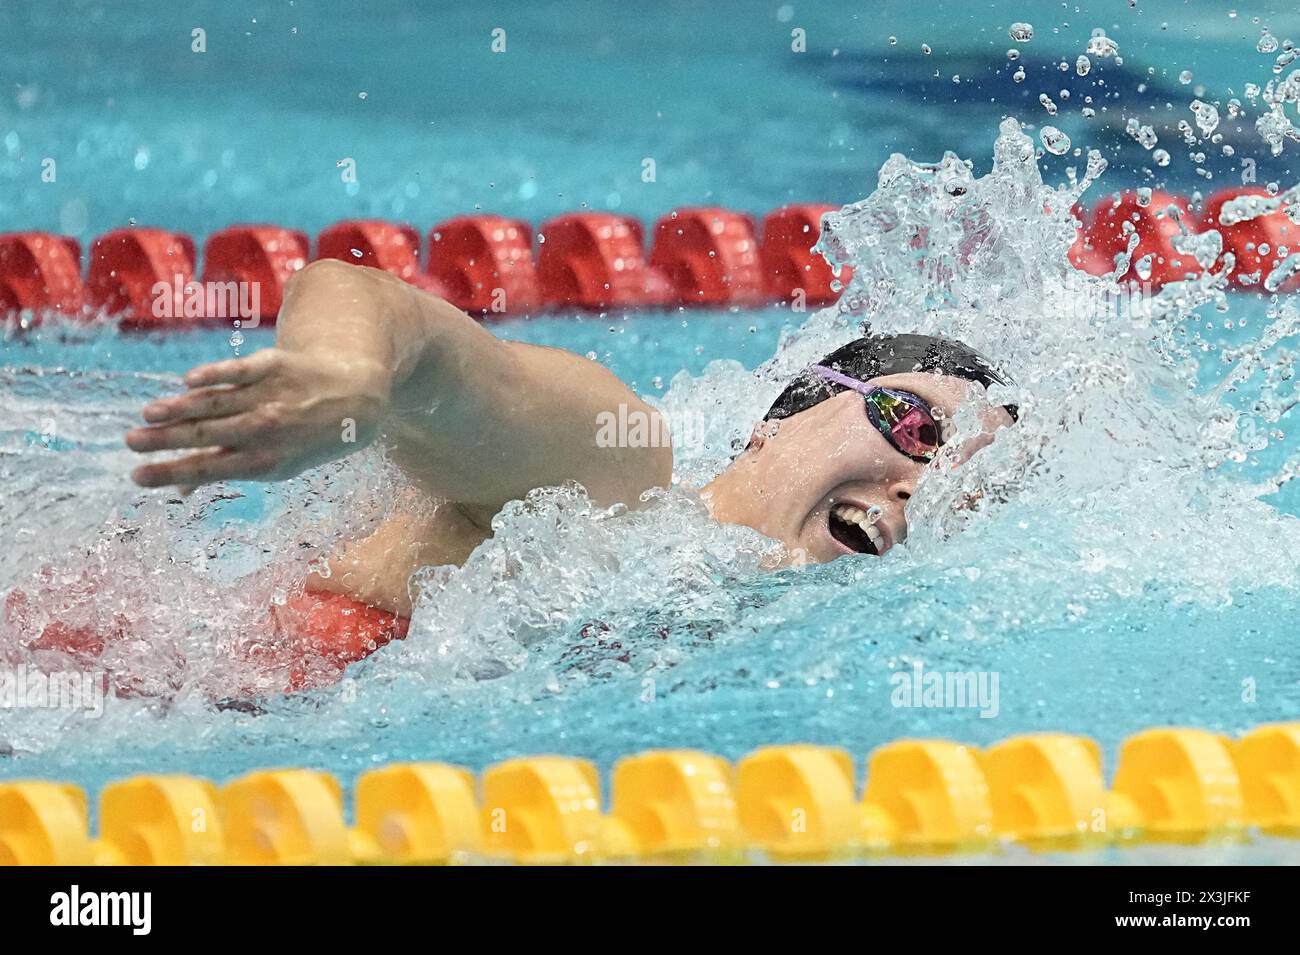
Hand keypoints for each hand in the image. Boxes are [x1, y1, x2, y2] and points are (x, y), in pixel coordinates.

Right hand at [126, 347, 389, 490]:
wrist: (356, 398)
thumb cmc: (306, 437)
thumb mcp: (278, 464)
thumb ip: (228, 470)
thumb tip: (181, 492)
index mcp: (264, 462)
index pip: (208, 469)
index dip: (171, 473)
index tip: (137, 477)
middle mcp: (267, 430)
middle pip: (207, 436)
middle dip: (166, 441)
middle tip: (130, 443)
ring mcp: (271, 397)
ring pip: (218, 403)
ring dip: (181, 409)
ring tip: (149, 415)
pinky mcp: (274, 365)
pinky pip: (240, 370)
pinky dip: (216, 376)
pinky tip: (188, 382)